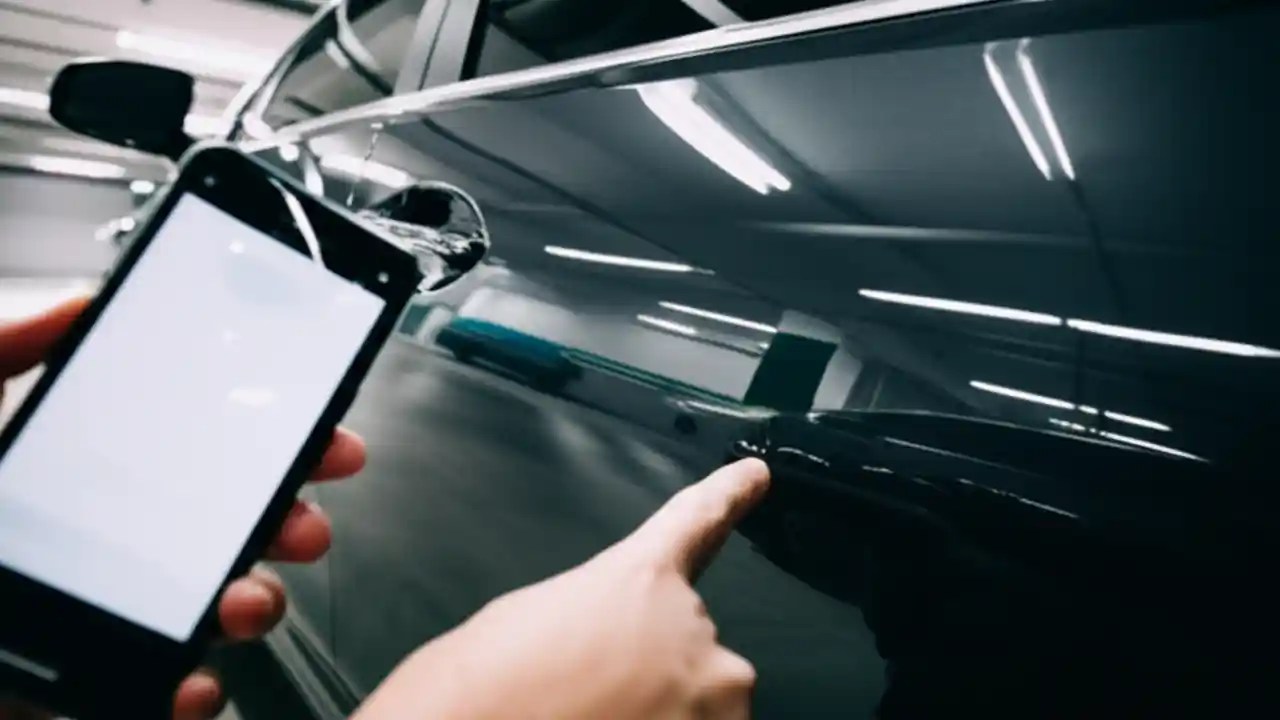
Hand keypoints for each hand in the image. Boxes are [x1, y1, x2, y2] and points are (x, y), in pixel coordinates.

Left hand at [0, 298, 366, 719]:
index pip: (191, 451)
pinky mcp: (81, 685)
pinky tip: (189, 677)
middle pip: (222, 530)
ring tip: (245, 598)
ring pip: (209, 613)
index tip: (316, 432)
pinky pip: (162, 692)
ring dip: (253, 603)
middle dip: (286, 521)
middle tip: (303, 518)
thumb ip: (1, 351)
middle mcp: (99, 546)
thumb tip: (79, 302)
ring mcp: (96, 618)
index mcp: (76, 479)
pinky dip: (194, 693)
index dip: (265, 440)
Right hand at [355, 457, 770, 719]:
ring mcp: (710, 695)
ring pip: (702, 706)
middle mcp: (691, 628)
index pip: (697, 522)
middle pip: (690, 647)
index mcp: (639, 578)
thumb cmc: (481, 686)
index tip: (758, 475)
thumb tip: (613, 649)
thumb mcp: (533, 619)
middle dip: (654, 672)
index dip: (730, 496)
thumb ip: (600, 617)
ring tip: (591, 717)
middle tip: (592, 697)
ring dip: (662, 714)